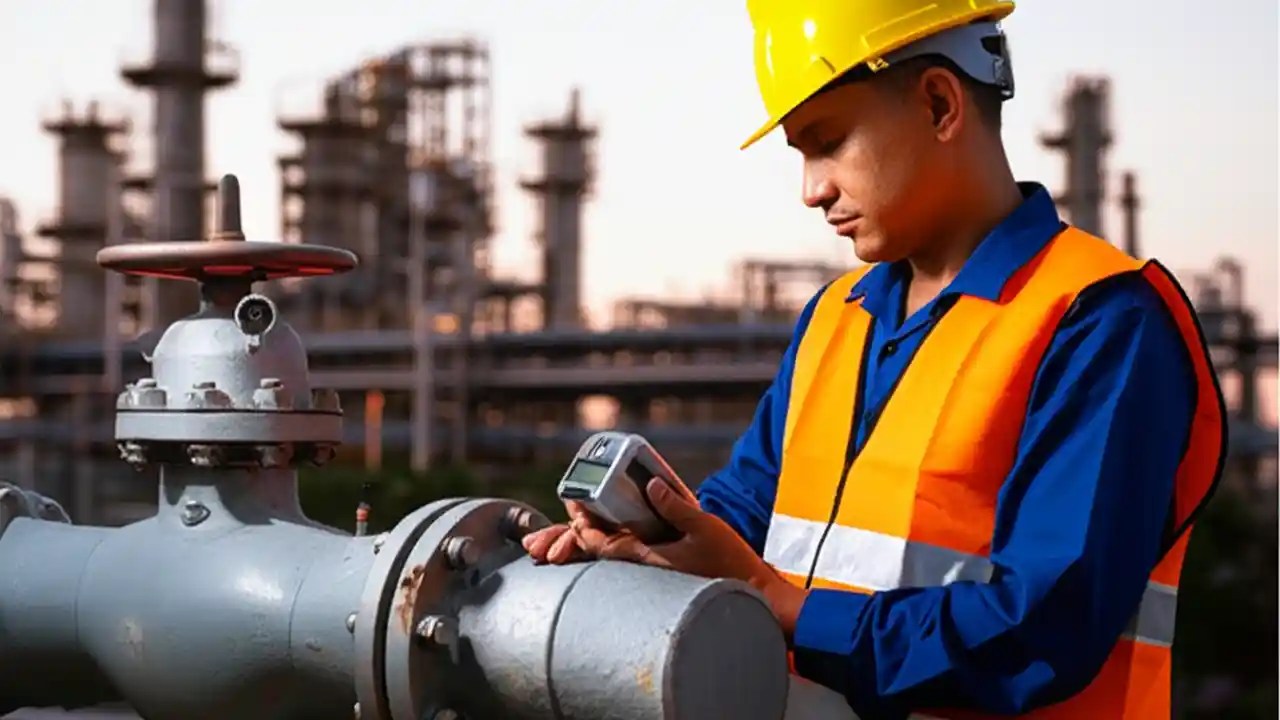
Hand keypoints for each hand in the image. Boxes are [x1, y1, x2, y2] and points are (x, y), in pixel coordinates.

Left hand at [522, 478, 808, 635]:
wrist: (750, 595)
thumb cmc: (730, 562)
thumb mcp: (705, 526)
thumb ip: (675, 505)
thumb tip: (651, 484)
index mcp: (647, 557)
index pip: (600, 543)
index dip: (581, 523)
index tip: (571, 502)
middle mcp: (643, 568)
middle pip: (598, 553)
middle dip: (575, 536)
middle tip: (566, 514)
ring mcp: (651, 571)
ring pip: (610, 556)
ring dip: (591, 540)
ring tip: (578, 524)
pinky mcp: (661, 571)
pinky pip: (627, 557)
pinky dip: (612, 543)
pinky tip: (613, 530)